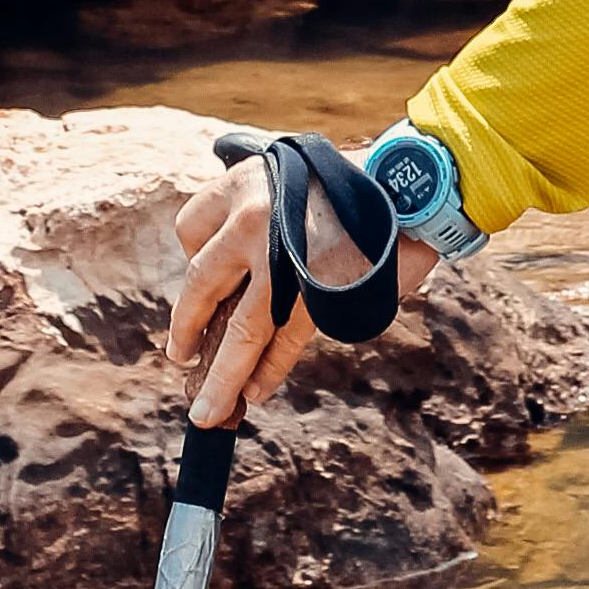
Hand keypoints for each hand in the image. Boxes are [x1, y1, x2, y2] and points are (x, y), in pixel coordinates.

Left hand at [167, 162, 434, 427]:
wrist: (407, 183)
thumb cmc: (347, 186)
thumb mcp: (287, 178)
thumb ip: (255, 219)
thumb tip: (229, 288)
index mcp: (242, 183)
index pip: (191, 229)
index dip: (195, 260)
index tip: (203, 288)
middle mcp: (253, 217)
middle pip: (202, 287)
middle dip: (187, 331)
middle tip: (181, 359)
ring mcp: (284, 258)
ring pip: (240, 329)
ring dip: (222, 376)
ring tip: (208, 410)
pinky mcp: (318, 291)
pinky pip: (283, 341)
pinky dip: (268, 371)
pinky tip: (255, 391)